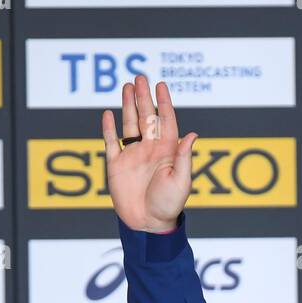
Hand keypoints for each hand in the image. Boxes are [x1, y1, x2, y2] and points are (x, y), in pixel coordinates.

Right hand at [102, 75, 197, 231]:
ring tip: (127, 86)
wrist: (147, 225)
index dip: (164, 103)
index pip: (166, 121)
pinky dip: (109, 128)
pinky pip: (111, 142)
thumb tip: (193, 135)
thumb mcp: (181, 182)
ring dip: (128, 105)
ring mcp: (133, 156)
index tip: (161, 85)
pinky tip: (108, 114)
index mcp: (168, 152)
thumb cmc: (169, 206)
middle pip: (147, 117)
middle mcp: (150, 150)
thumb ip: (184, 157)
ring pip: (130, 124)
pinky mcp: (117, 165)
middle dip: (144, 97)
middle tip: (140, 77)